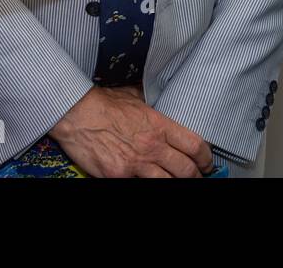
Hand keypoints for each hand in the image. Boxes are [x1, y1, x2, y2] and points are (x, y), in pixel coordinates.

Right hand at [50, 85, 212, 177]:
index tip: (207, 162)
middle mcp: (152, 146)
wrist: (76, 114)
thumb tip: (160, 97)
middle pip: (187, 170)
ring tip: (178, 182)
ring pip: (169, 182)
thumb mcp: (134, 96)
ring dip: (177, 183)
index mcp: (159, 125)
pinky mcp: (119, 176)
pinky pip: (142, 185)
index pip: (195, 145)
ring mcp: (136, 163)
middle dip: (196, 176)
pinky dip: (148, 184)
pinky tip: (148, 181)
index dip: (206, 158)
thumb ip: (151, 103)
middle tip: (197, 177)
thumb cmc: (103, 103)